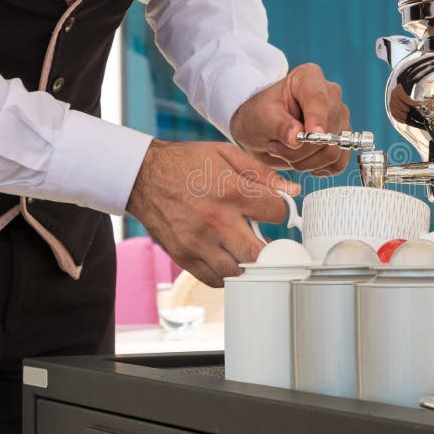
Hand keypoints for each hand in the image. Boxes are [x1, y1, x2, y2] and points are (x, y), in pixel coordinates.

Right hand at [126, 140, 299, 286]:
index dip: (281, 211)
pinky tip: (228, 257)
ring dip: (249, 264)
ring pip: (238, 272)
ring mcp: (198, 242)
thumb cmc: (186, 163)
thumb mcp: (227, 154)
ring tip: (247, 248)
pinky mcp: (183, 256)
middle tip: (268, 239)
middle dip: (271, 248)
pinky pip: (214, 279)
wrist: (142, 175)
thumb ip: (262, 174)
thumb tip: (291, 191)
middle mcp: (216, 221)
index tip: (273, 211)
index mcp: (230, 191)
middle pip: (260, 253)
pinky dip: (227, 274)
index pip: (276, 213)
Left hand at [230, 63, 350, 175]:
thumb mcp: (261, 117)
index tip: (312, 134)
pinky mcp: (341, 142)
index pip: (319, 99)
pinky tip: (302, 162)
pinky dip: (318, 168)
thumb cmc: (259, 116)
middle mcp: (330, 97)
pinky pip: (339, 163)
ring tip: (284, 153)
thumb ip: (279, 125)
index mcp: (309, 78)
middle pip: (328, 130)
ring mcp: (339, 120)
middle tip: (274, 147)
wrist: (260, 131)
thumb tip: (297, 138)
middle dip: (300, 149)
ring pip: (333, 151)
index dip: (317, 119)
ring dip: (305, 162)